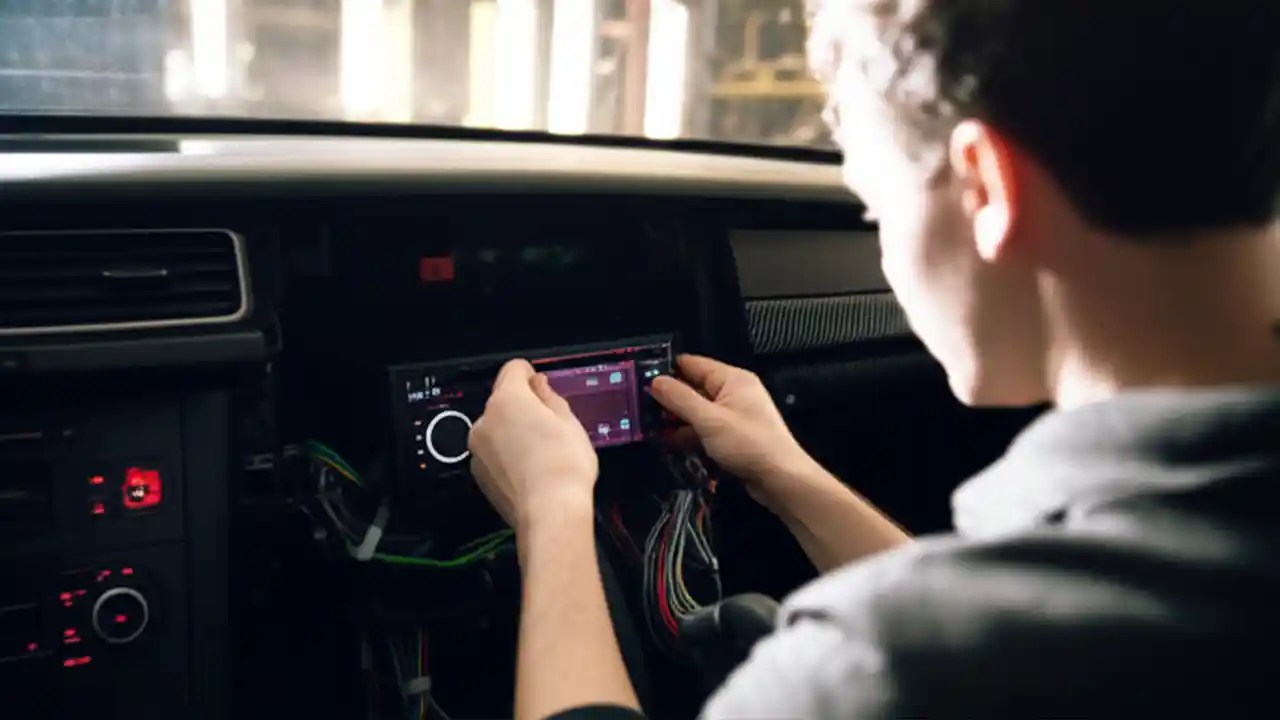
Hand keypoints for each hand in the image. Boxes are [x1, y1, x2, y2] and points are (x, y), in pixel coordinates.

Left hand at [468, 360, 598, 529]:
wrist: (549, 514)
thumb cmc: (565, 463)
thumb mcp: (569, 423)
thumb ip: (549, 397)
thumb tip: (538, 384)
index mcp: (507, 400)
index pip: (513, 369)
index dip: (530, 376)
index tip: (544, 391)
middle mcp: (484, 420)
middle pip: (503, 402)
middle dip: (522, 408)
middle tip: (550, 428)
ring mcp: (477, 450)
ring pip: (496, 430)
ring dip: (512, 433)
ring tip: (540, 454)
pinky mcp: (478, 475)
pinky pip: (493, 454)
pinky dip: (507, 457)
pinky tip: (529, 472)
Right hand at [650, 355, 830, 507]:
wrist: (781, 479)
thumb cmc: (748, 443)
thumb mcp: (709, 420)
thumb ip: (679, 399)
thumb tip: (655, 381)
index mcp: (732, 378)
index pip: (692, 364)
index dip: (666, 369)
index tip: (637, 376)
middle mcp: (734, 392)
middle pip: (693, 388)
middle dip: (668, 398)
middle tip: (636, 406)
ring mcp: (734, 415)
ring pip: (697, 411)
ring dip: (676, 419)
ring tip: (646, 427)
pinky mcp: (733, 436)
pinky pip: (705, 429)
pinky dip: (689, 434)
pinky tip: (668, 443)